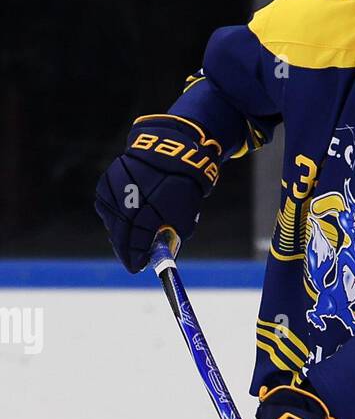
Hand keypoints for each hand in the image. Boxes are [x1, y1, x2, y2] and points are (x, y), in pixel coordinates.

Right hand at [94, 115, 220, 271]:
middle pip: (120, 235)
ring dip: (119, 233)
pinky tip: (124, 219)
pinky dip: (114, 215)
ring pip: (112, 222)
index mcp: (149, 211)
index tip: (137, 267)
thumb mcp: (184, 217)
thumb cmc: (182, 187)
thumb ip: (171, 238)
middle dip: (126, 250)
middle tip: (131, 261)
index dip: (136, 258)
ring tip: (129, 241)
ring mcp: (115, 191)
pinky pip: (106, 207)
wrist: (171, 150)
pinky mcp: (107, 182)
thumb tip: (161, 257)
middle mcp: (128, 202)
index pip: (136, 243)